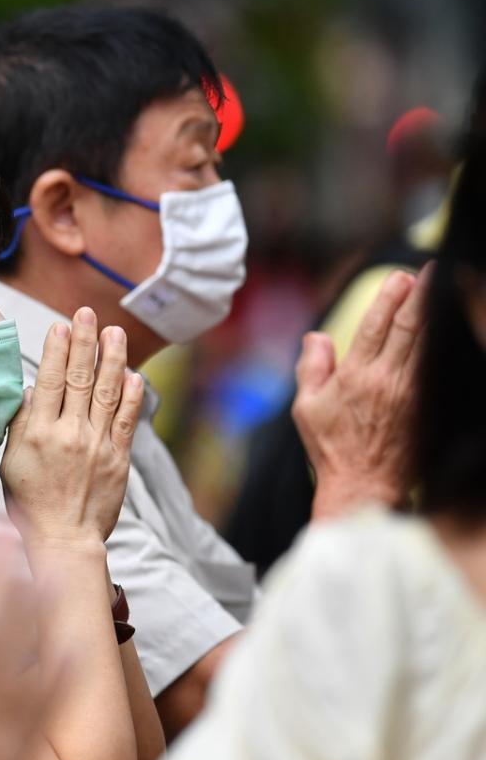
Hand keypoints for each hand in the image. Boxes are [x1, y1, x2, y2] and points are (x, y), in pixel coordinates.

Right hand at [0, 307, 143, 547]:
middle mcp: (70, 434)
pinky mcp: (118, 458)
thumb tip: (31, 391)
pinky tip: (132, 373)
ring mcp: (97, 445)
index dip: (56, 350)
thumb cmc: (30, 504)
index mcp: (39, 433)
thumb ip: (20, 425)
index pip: (50, 380)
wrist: (64, 540)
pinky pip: (127, 420)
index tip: (59, 326)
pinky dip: (131, 394)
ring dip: (111, 357)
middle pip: (80, 378)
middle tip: (86, 313)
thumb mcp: (10, 463)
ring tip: (113, 331)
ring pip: (107, 392)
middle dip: (83, 341)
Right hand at [292, 265, 430, 519]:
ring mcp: (412, 395)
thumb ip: (312, 367)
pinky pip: (439, 369)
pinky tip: (452, 332)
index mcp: (354, 376)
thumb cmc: (330, 449)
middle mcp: (386, 381)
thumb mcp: (306, 407)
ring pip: (429, 345)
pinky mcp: (429, 408)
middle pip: (409, 328)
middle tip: (432, 272)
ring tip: (446, 291)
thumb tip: (318, 336)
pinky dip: (446, 347)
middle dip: (421, 296)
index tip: (400, 277)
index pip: (375, 326)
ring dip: (438, 316)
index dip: (389, 297)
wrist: (363, 486)